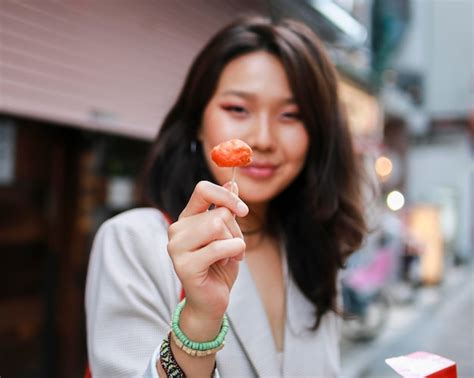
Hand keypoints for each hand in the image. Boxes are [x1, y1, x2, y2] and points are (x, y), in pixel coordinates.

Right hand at [167, 180, 247, 320]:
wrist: (211, 301)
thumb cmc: (219, 266)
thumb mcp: (228, 234)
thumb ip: (227, 210)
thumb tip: (233, 182)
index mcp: (186, 218)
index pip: (202, 190)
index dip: (226, 195)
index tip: (243, 210)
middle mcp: (177, 229)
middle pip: (219, 212)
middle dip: (236, 230)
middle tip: (235, 248)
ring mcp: (177, 247)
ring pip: (219, 226)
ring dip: (235, 242)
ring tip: (230, 256)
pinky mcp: (184, 265)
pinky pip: (219, 247)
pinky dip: (234, 253)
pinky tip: (228, 263)